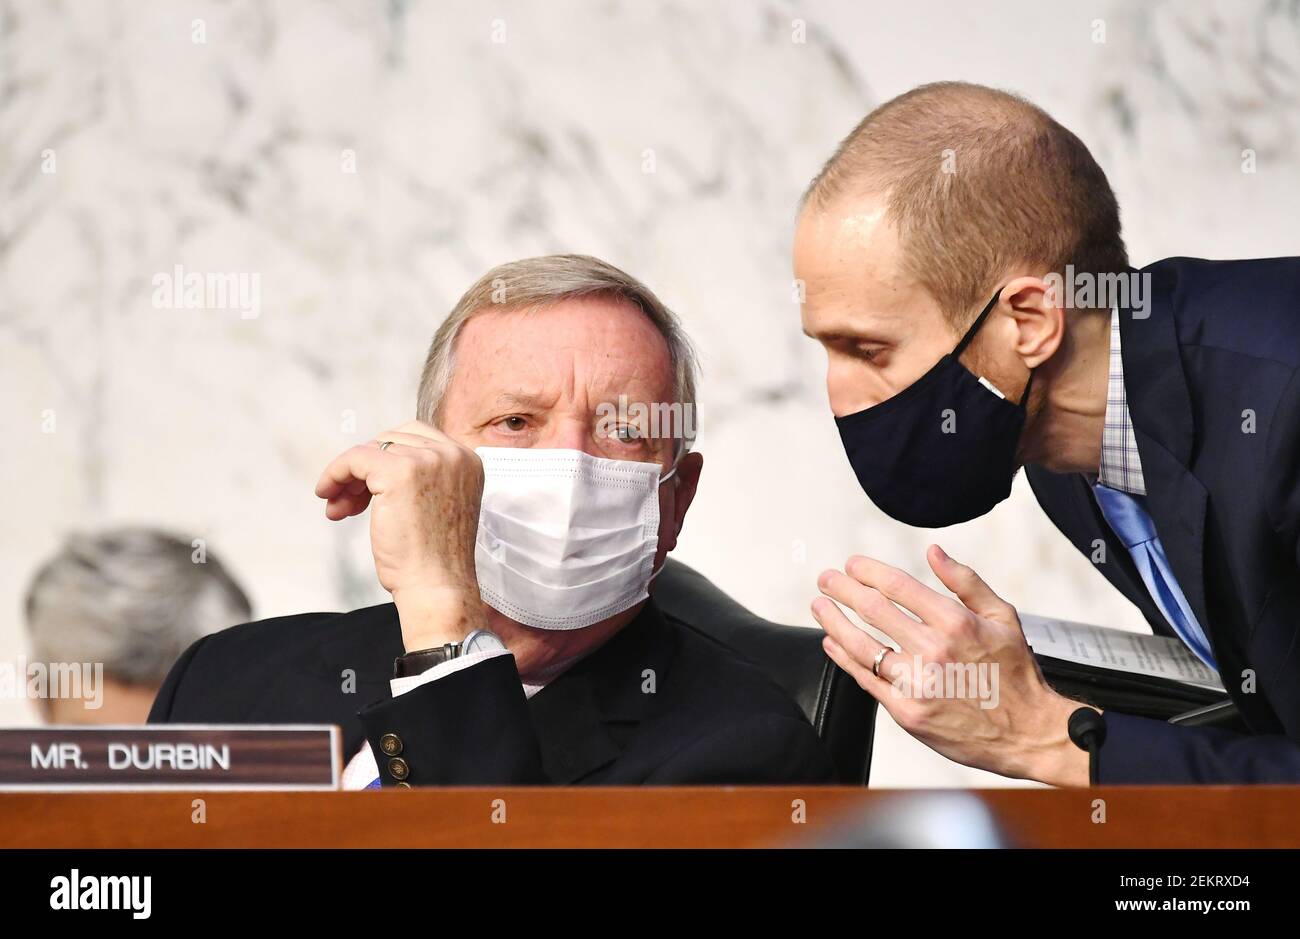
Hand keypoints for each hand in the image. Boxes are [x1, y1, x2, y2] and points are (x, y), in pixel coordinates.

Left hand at [315, 421, 487, 649]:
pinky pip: (355, 459)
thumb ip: (422, 478)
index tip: (369, 485)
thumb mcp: (440, 504)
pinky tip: (329, 496)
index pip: (416, 437)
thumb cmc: (436, 559)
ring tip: (340, 507)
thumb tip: (374, 465)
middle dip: (365, 469)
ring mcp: (427, 461)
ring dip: (349, 478)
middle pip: (392, 440)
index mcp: (467, 461)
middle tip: (348, 500)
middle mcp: (452, 454)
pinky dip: (336, 474)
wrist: (438, 587)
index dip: (385, 458)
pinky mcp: (399, 473)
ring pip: (371, 450)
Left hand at [812, 545, 1088, 785]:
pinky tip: (832, 643)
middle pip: (873, 610)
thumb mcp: (1003, 618)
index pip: (898, 586)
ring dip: (833, 621)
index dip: (868, 571)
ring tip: (819, 606)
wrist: (1028, 733)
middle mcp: (933, 651)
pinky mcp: (908, 712)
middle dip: (842, 589)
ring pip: (861, 645)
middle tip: (826, 579)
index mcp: (956, 623)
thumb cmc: (1015, 675)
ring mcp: (918, 683)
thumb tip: (934, 552)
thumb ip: (966, 582)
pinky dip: (844, 658)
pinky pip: (866, 680)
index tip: (853, 565)